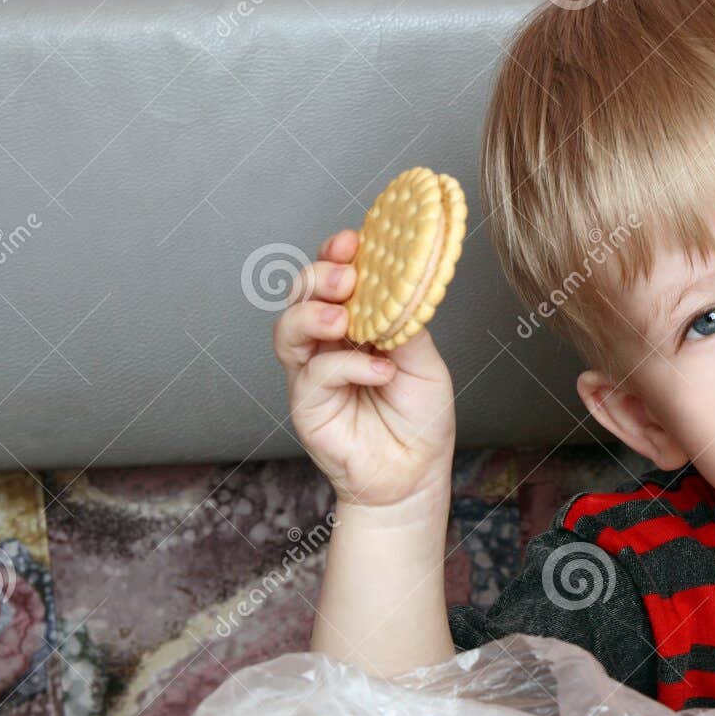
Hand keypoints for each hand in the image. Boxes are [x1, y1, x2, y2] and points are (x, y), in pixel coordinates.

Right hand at [272, 229, 456, 511]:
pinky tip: (379, 369)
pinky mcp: (306, 404)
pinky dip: (347, 365)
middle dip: (318, 276)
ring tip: (342, 317)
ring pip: (290, 329)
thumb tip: (395, 288)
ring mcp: (312, 372)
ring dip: (312, 314)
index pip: (337, 280)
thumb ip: (405, 326)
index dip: (338, 256)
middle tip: (345, 274)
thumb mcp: (425, 364)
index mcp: (358, 325)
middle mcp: (328, 344)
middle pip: (303, 295)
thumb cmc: (420, 420)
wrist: (414, 476)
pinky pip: (317, 373)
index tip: (352, 239)